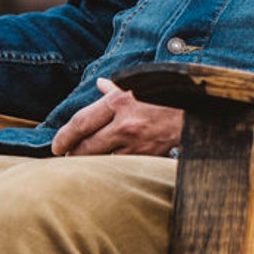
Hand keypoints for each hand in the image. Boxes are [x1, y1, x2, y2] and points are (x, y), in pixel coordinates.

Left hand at [51, 79, 183, 157]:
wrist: (198, 111)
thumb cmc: (167, 95)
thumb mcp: (139, 86)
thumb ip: (116, 89)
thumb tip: (101, 85)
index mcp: (119, 102)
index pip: (80, 123)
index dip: (63, 137)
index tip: (56, 146)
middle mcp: (124, 125)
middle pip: (86, 148)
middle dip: (73, 155)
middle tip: (66, 157)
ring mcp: (136, 145)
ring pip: (102, 161)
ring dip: (91, 164)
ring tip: (85, 163)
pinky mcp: (148, 157)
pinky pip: (122, 167)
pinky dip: (112, 168)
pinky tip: (108, 168)